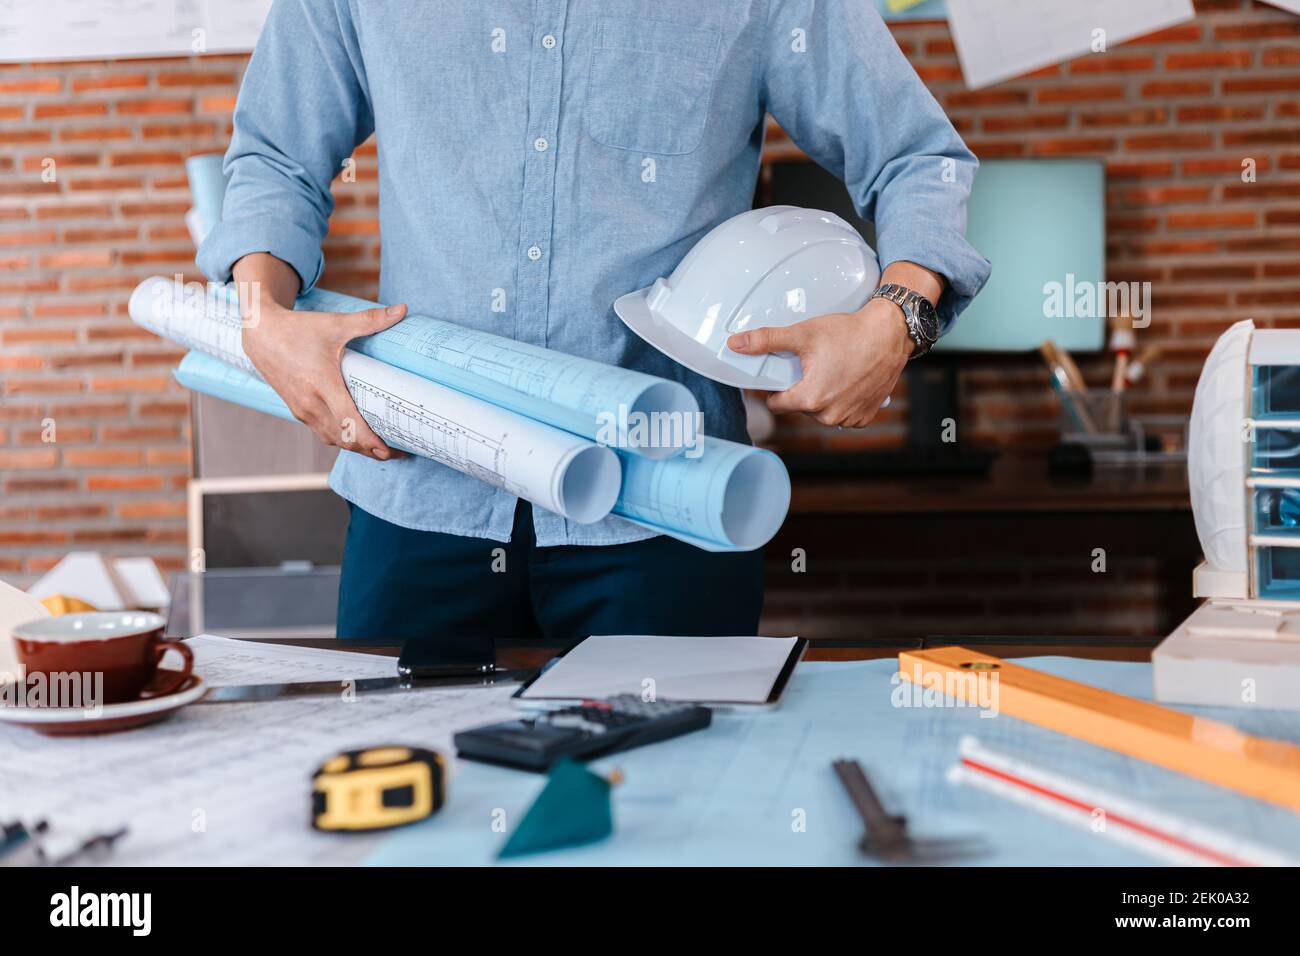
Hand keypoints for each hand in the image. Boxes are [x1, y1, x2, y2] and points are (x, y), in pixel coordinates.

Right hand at [242, 299, 409, 460]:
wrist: (260, 334)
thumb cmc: (299, 329)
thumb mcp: (335, 323)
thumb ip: (370, 319)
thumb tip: (403, 310)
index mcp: (322, 384)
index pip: (349, 422)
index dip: (370, 441)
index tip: (390, 450)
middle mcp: (310, 403)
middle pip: (344, 439)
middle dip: (371, 451)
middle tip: (398, 453)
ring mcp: (302, 410)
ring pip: (333, 440)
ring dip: (357, 448)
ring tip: (382, 451)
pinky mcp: (298, 411)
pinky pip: (323, 433)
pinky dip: (341, 440)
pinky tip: (357, 439)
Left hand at [726, 298, 911, 428]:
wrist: (890, 333)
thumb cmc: (848, 333)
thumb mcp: (803, 334)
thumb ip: (766, 340)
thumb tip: (735, 344)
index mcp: (810, 399)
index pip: (777, 404)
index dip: (777, 388)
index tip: (785, 374)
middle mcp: (829, 415)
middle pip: (800, 407)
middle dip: (803, 389)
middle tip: (815, 365)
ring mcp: (849, 419)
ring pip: (822, 412)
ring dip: (823, 397)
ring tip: (833, 371)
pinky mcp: (865, 417)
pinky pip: (843, 415)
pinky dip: (843, 402)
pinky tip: (848, 382)